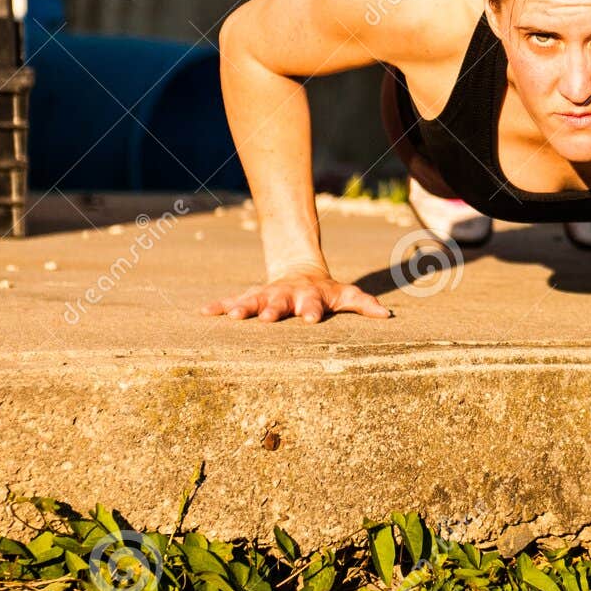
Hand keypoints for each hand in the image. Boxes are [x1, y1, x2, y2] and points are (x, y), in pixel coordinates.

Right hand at [199, 268, 391, 322]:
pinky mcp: (250, 297)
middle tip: (268, 318)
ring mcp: (266, 294)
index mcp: (310, 296)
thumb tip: (386, 315)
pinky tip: (204, 312)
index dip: (312, 311)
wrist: (300, 271)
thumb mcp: (345, 295)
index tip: (311, 320)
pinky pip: (231, 300)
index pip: (313, 304)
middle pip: (280, 301)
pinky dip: (219, 306)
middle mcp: (286, 294)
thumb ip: (364, 304)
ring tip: (233, 316)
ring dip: (243, 308)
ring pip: (253, 300)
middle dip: (273, 310)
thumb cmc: (326, 292)